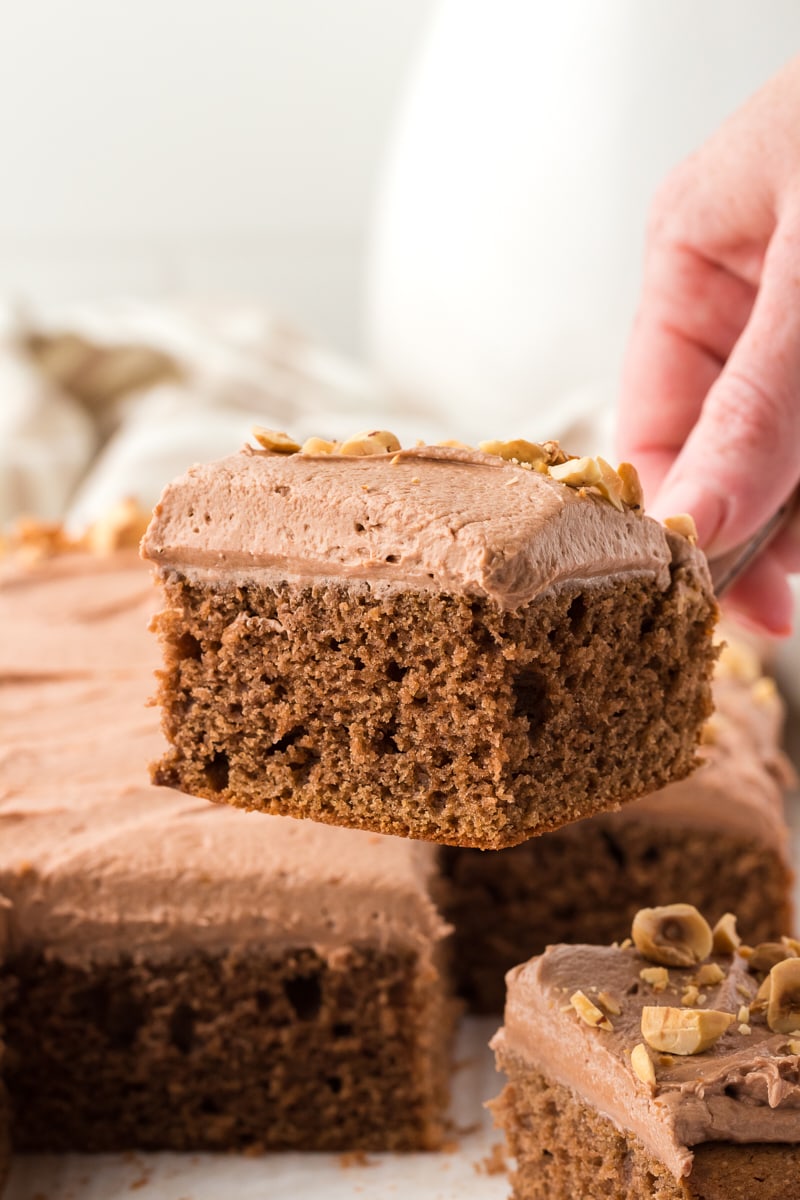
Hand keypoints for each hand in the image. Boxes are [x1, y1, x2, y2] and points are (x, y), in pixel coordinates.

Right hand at [617, 56, 799, 634]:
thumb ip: (760, 403)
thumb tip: (700, 520)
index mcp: (694, 257)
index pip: (650, 423)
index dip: (677, 515)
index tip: (717, 593)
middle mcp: (748, 295)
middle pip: (727, 451)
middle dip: (762, 529)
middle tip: (787, 606)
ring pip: (791, 455)